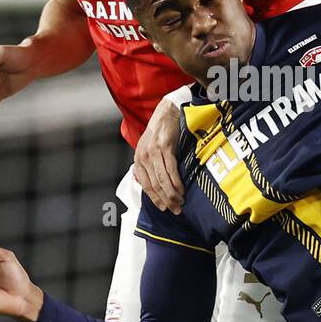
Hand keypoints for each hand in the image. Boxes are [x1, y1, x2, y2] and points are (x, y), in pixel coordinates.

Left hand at [133, 96, 184, 212]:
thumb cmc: (161, 131)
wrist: (168, 111)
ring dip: (172, 194)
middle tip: (176, 210)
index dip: (155, 199)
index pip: (146, 185)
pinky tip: (182, 190)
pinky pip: (171, 170)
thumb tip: (152, 184)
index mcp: (138, 160)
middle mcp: (143, 157)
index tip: (164, 208)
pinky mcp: (165, 147)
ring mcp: (153, 152)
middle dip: (166, 200)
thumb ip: (149, 166)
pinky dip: (176, 182)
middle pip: (155, 185)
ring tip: (181, 202)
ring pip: (162, 180)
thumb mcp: (150, 149)